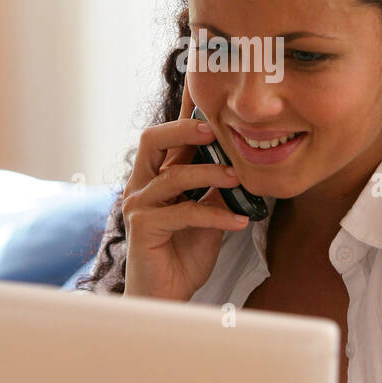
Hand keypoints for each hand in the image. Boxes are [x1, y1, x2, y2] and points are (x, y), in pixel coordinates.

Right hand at [121, 71, 249, 301]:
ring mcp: (139, 205)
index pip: (169, 136)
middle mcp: (142, 185)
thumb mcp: (208, 215)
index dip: (185, 111)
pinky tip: (240, 219)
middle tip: (216, 129)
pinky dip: (217, 214)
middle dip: (186, 129)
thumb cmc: (183, 256)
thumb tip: (242, 164)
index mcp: (157, 177)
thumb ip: (217, 189)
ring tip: (239, 178)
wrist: (166, 297)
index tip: (203, 84)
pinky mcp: (143, 227)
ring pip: (173, 174)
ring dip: (211, 174)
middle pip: (154, 139)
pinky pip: (184, 212)